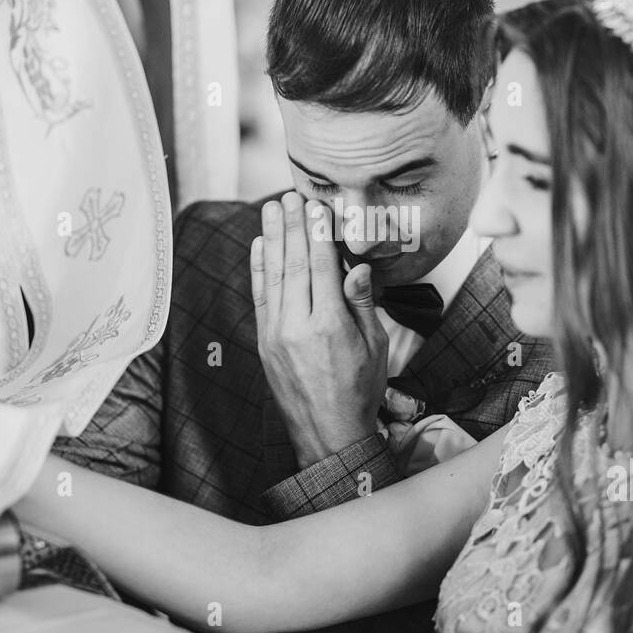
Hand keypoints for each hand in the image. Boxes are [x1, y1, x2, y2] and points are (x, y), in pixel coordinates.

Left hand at [251, 191, 388, 468]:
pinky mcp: (264, 343)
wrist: (329, 436)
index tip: (317, 206)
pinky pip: (260, 298)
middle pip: (294, 264)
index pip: (322, 266)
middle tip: (289, 196)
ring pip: (273, 276)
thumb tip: (355, 266)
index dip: (319, 232)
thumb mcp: (374, 347)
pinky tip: (260, 246)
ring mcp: (276, 335)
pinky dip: (259, 269)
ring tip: (271, 210)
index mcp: (330, 325)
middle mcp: (297, 326)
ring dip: (272, 239)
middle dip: (292, 226)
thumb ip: (361, 303)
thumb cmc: (360, 392)